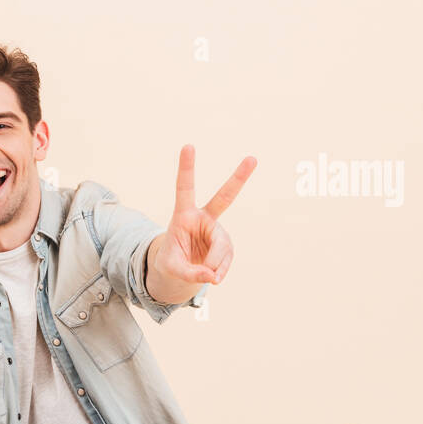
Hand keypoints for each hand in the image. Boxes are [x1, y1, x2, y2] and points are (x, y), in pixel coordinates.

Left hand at [153, 144, 255, 286]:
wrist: (180, 269)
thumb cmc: (169, 261)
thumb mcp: (169, 268)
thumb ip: (187, 272)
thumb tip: (211, 274)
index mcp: (183, 215)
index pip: (184, 189)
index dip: (187, 168)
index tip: (188, 145)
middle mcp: (203, 218)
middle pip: (224, 198)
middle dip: (239, 179)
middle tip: (253, 158)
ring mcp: (217, 231)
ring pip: (222, 247)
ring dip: (215, 264)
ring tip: (208, 277)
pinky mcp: (226, 245)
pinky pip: (226, 260)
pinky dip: (219, 272)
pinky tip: (213, 277)